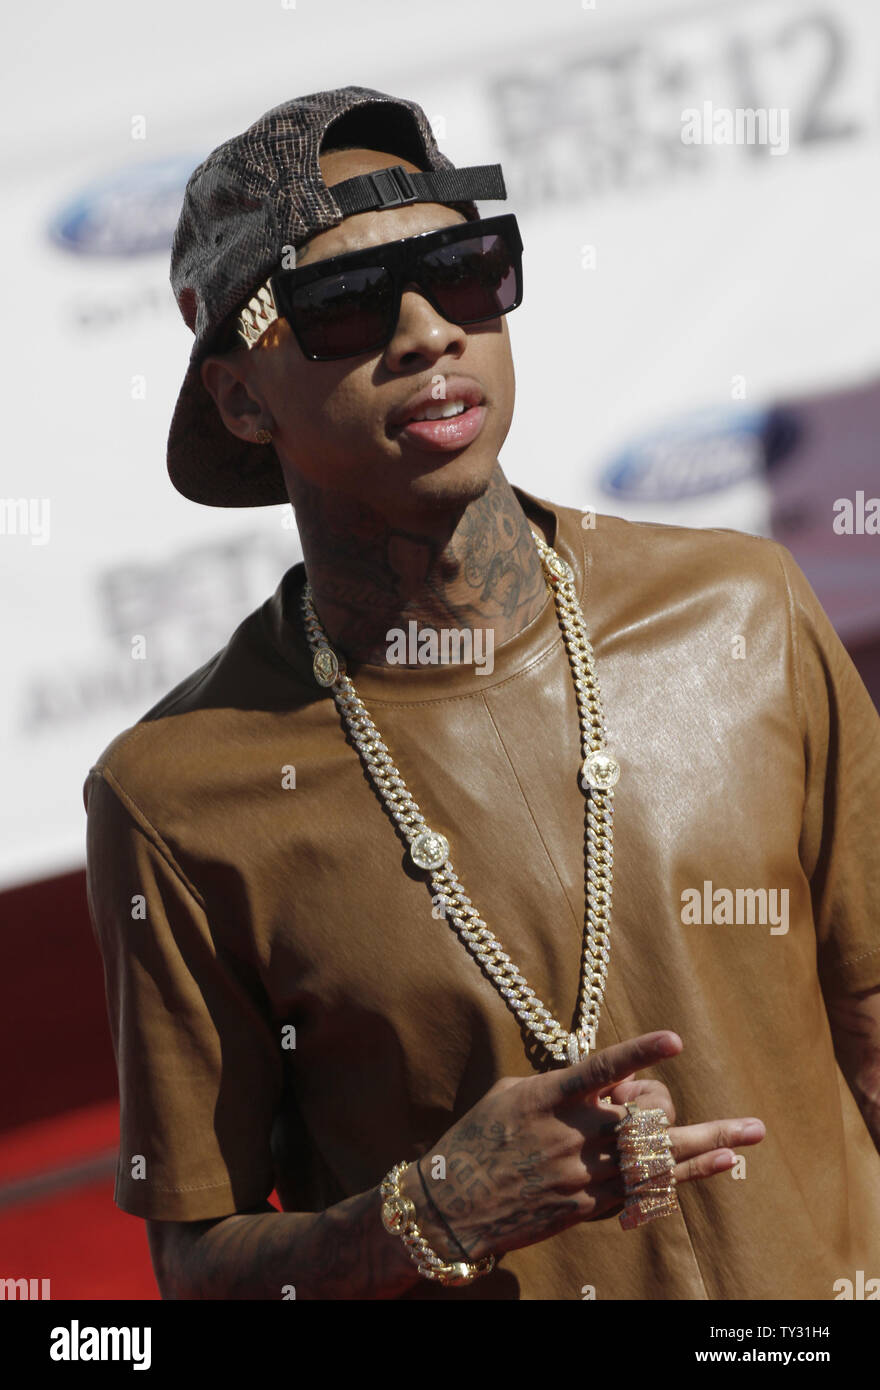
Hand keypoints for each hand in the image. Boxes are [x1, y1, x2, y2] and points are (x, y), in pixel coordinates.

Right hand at [412, 1030, 764, 1263]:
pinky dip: (680, 1179)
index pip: (601, 1071)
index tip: (674, 1040)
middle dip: (700, 1126)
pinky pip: (643, 1192)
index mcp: (550, 1099)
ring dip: (705, 1154)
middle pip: (647, 1129)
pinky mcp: (586, 1207)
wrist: (452, 1206)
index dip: (638, 1055)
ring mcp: (583, 1177)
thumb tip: (606, 1081)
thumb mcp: (513, 1094)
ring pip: (655, 1164)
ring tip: (745, 1141)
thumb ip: (563, 1085)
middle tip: (749, 1123)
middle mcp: (573, 1139)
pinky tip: (712, 1169)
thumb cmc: (478, 1137)